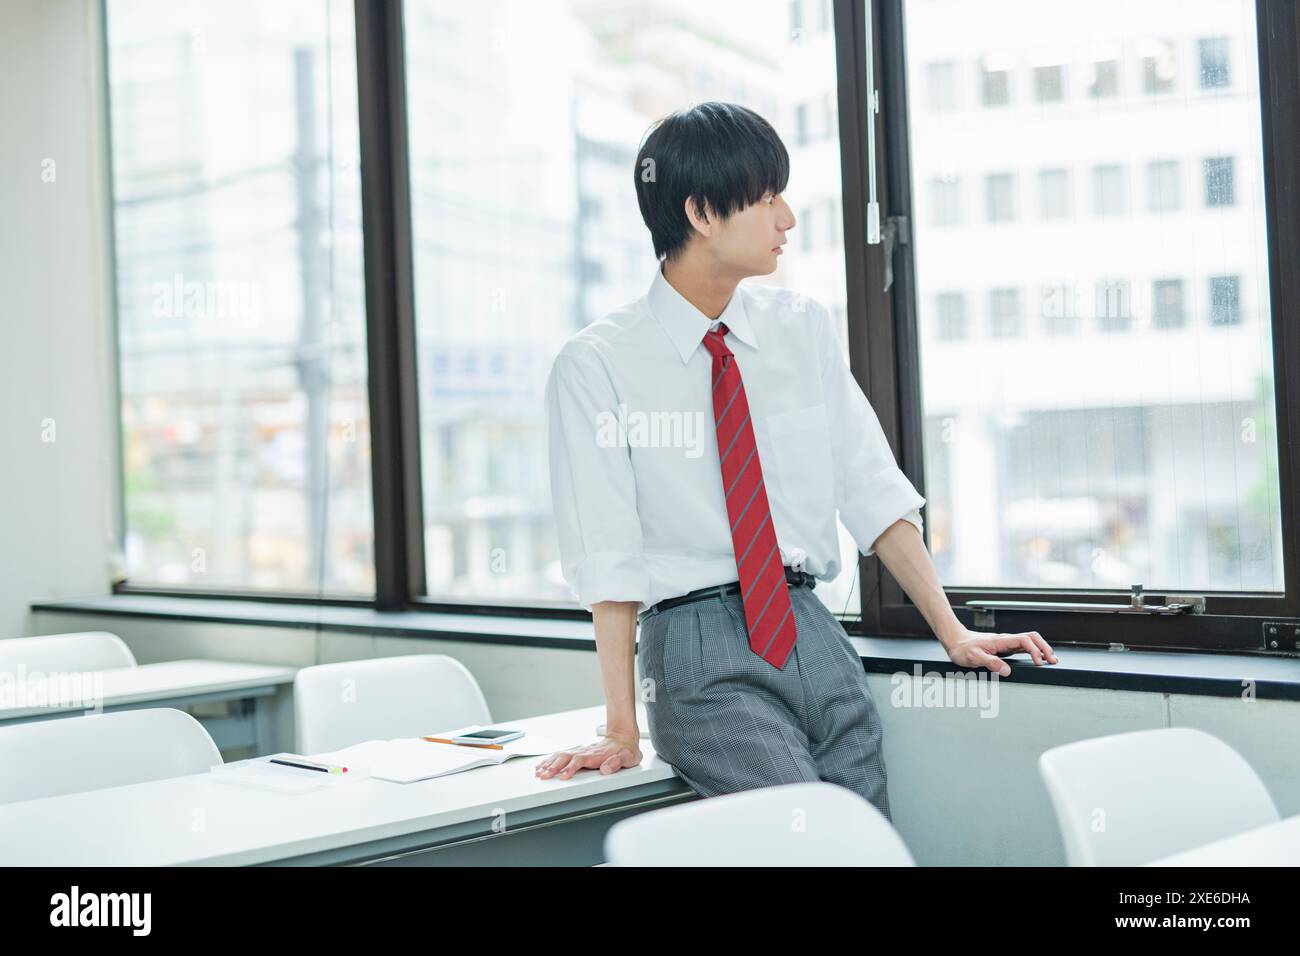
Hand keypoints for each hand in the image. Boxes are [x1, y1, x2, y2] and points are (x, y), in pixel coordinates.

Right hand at [535, 730, 642, 780]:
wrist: (623, 737)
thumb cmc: (625, 750)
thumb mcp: (628, 757)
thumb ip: (617, 762)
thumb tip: (606, 768)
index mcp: (595, 755)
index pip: (579, 761)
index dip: (570, 768)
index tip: (562, 776)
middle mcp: (585, 752)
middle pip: (565, 758)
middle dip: (553, 767)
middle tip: (543, 776)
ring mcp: (580, 752)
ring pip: (561, 756)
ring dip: (549, 764)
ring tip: (539, 772)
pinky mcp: (578, 753)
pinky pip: (561, 756)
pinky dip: (550, 761)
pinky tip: (543, 765)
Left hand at [941, 626, 1057, 675]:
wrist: (955, 641)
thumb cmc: (962, 649)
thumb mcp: (973, 657)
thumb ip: (990, 663)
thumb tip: (1007, 671)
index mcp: (1001, 641)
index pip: (1024, 641)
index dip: (1035, 651)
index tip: (1039, 663)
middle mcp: (1006, 640)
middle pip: (1032, 638)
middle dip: (1045, 648)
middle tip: (1054, 661)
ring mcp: (1006, 643)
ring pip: (1030, 641)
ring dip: (1041, 649)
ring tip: (1051, 661)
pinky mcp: (1005, 648)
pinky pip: (1023, 647)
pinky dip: (1034, 652)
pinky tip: (1037, 659)